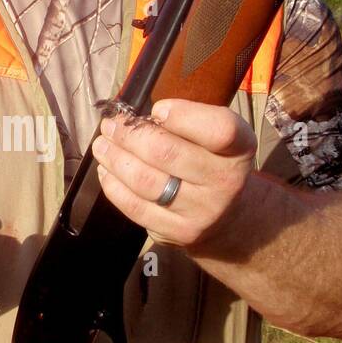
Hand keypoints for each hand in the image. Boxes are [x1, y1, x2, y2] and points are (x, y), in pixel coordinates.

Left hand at [90, 99, 256, 251]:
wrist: (229, 219)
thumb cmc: (213, 164)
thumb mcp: (216, 138)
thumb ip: (188, 122)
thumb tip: (134, 116)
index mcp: (239, 149)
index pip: (220, 130)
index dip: (183, 116)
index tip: (157, 110)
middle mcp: (225, 182)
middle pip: (167, 153)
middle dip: (130, 134)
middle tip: (111, 124)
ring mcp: (201, 211)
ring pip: (145, 181)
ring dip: (115, 159)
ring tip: (102, 145)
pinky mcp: (178, 232)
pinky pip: (136, 207)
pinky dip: (114, 186)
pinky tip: (106, 170)